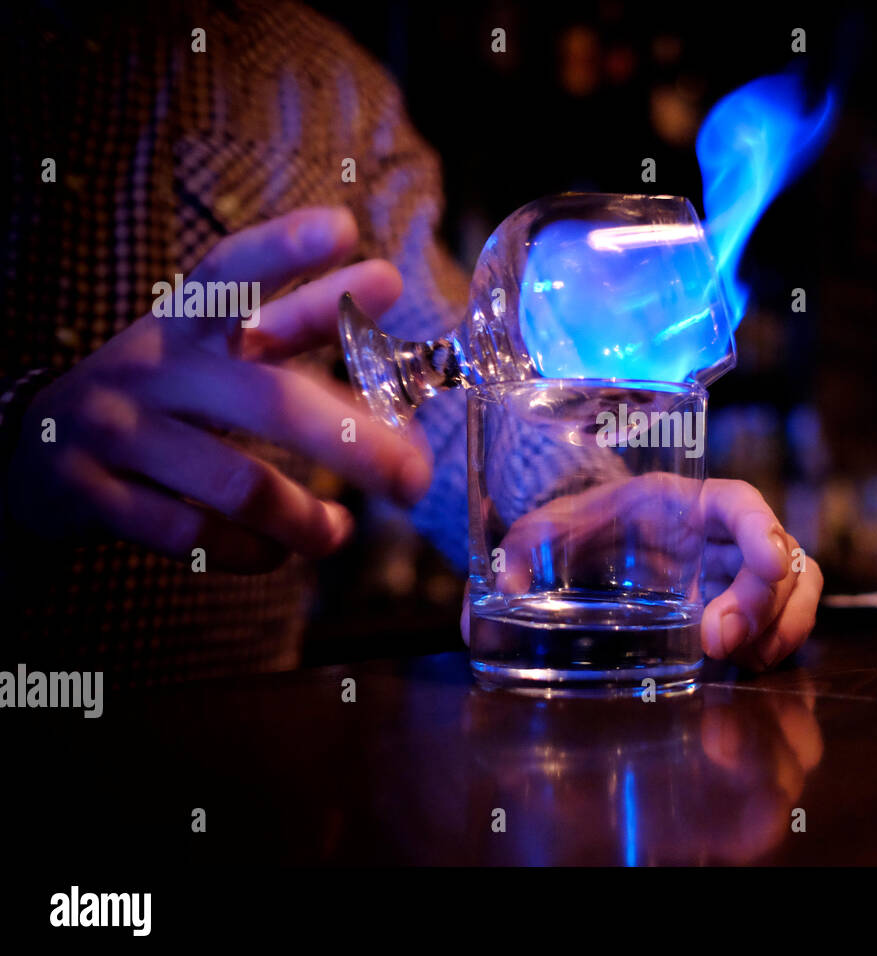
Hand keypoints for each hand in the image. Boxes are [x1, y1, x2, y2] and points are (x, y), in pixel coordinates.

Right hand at [5, 207, 431, 570]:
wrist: (41, 453)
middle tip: (416, 478)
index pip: (235, 271)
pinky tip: (278, 550)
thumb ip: (298, 328)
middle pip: (274, 401)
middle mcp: (154, 365)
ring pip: (242, 484)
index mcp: (189, 319)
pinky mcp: (95, 494)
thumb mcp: (217, 351)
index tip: (345, 230)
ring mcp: (119, 430)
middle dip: (357, 445)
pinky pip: (195, 534)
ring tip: (339, 532)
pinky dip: (254, 550)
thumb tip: (391, 309)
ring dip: (308, 520)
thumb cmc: (167, 397)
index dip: (287, 249)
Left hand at [459, 475, 821, 669]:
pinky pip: (786, 624)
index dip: (763, 530)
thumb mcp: (548, 534)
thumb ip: (519, 557)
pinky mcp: (745, 608)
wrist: (601, 543)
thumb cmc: (584, 528)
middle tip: (719, 644)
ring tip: (740, 662)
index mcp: (682, 504)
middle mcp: (722, 537)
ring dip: (781, 631)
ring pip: (800, 592)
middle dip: (765, 606)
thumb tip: (480, 606)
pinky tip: (742, 668)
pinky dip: (776, 648)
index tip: (771, 564)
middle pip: (784, 559)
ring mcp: (740, 573)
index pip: (739, 503)